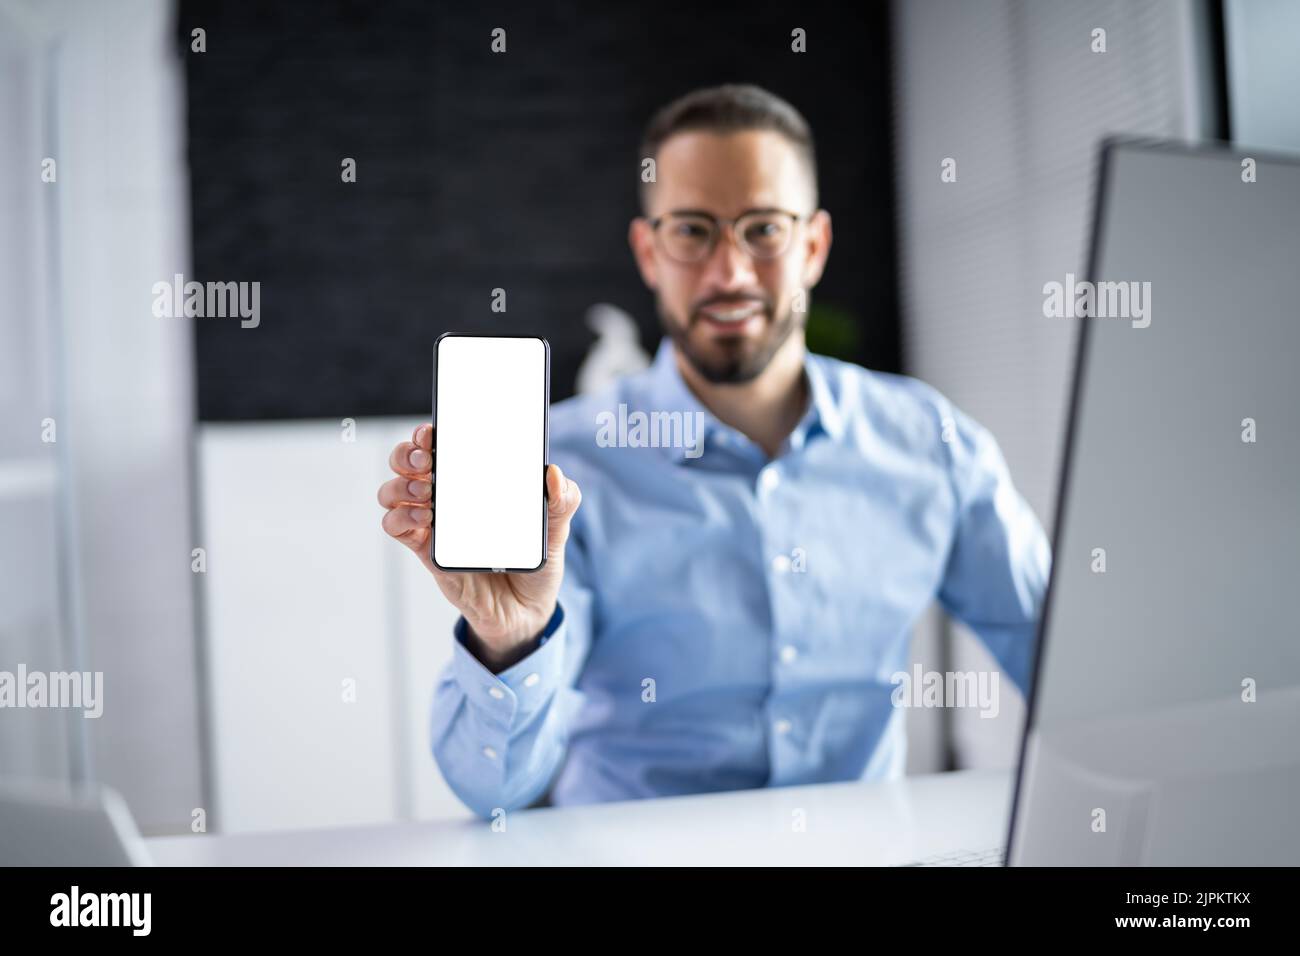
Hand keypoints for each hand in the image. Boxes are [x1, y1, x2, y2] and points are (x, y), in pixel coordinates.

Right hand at [378, 423, 582, 669]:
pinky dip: (401, 518)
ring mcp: (433, 524)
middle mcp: (448, 496)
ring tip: (429, 492)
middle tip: (429, 461)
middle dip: (407, 453)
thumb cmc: (534, 560)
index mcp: (474, 481)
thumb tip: (553, 474)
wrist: (526, 610)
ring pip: (392, 492)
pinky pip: (396, 527)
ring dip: (402, 485)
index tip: (434, 431)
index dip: (428, 433)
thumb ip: (563, 499)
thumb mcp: (556, 527)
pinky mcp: (427, 551)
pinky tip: (423, 518)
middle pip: (406, 461)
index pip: (441, 445)